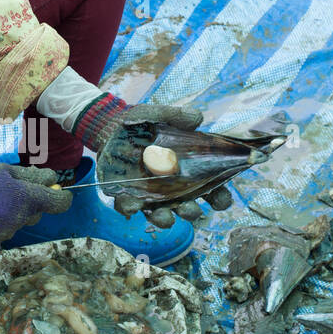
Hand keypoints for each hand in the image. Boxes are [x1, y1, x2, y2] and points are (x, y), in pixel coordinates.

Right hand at [0, 163, 71, 248]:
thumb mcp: (5, 171)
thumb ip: (32, 176)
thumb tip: (53, 180)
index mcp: (27, 199)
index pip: (59, 204)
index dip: (62, 198)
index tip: (59, 193)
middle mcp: (20, 220)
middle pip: (35, 214)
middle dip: (29, 205)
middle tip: (12, 193)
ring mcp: (6, 234)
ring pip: (17, 224)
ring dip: (11, 215)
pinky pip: (1, 233)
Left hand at [72, 92, 232, 220]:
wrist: (110, 126)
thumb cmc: (141, 123)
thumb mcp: (158, 115)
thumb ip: (176, 116)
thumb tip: (197, 118)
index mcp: (187, 169)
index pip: (211, 188)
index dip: (220, 198)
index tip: (222, 201)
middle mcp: (171, 186)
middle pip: (188, 206)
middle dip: (191, 212)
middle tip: (191, 210)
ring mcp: (149, 193)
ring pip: (161, 213)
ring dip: (164, 218)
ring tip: (165, 217)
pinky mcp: (126, 194)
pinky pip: (128, 206)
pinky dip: (130, 208)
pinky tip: (131, 205)